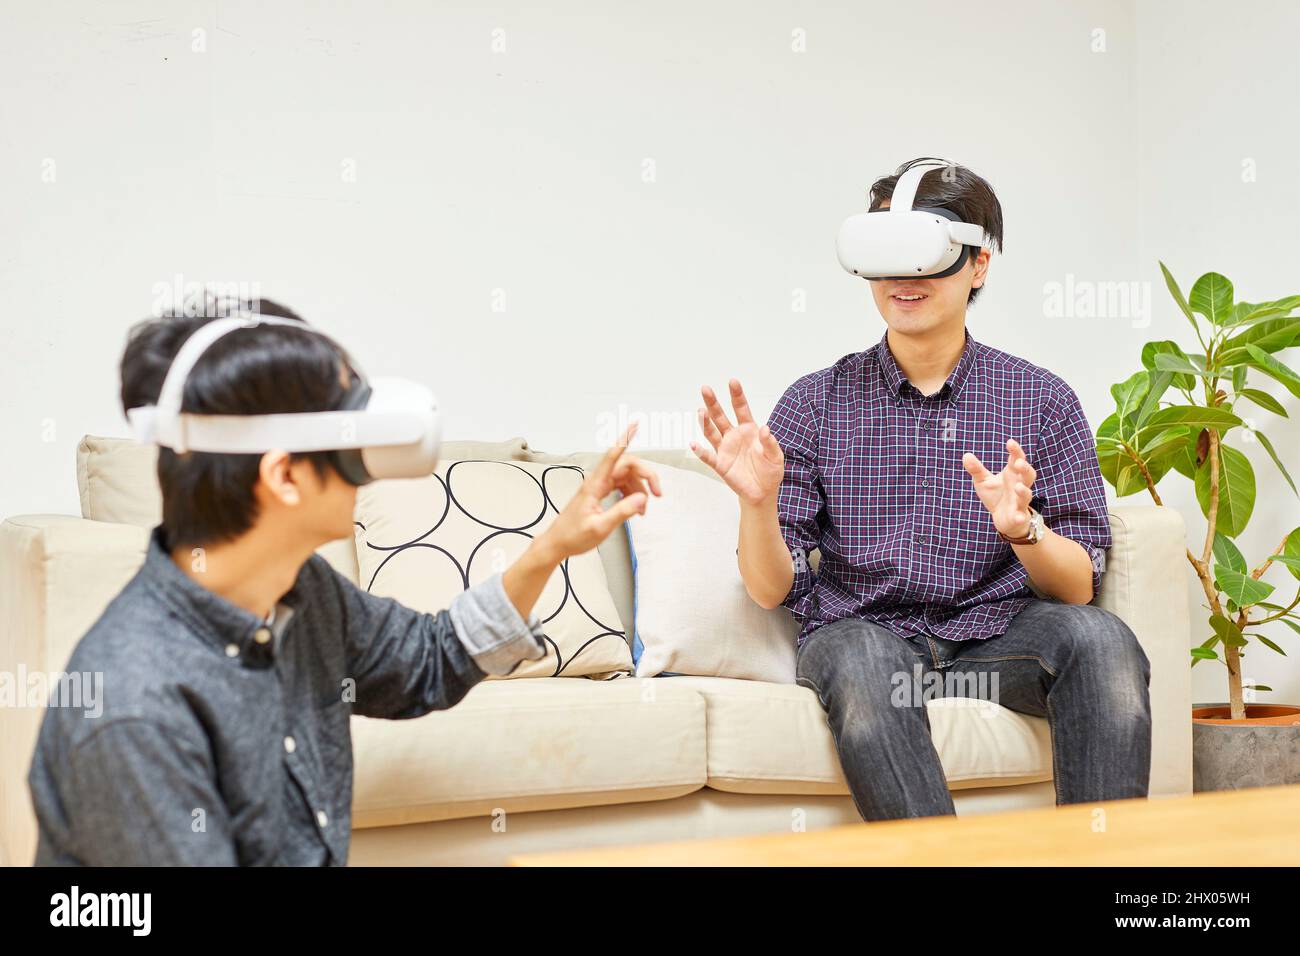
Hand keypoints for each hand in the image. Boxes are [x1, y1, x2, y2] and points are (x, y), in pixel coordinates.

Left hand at [536, 423, 661, 561]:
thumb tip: (642, 499)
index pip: (613, 455)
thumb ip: (622, 512)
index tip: (635, 424)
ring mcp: (598, 486)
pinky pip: (621, 486)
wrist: (557, 543)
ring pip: (627, 477)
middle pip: (627, 466)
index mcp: (594, 484)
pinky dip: (632, 495)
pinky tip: (634, 509)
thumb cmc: (573, 536)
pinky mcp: (600, 493)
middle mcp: (597, 481)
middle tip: (658, 494)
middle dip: (646, 477)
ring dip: (640, 490)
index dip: (625, 438)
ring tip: (643, 511)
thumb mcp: (600, 527)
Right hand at [690, 379, 784, 506]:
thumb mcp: (776, 456)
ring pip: (712, 432)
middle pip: (720, 416)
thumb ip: (770, 442)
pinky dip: (700, 451)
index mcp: (749, 430)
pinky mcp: (720, 465)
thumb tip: (764, 429)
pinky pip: (708, 456)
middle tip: (705, 388)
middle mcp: (734, 436)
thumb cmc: (770, 470)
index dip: (736, 395)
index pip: (741, 408)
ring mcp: (725, 449)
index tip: (732, 381)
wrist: (763, 492)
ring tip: (701, 411)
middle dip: (713, 403)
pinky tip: (693, 444)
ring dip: (705, 422)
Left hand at [962, 438, 1036, 537]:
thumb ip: (976, 469)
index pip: (1017, 459)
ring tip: (1018, 487)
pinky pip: (1021, 516)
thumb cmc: (995, 495)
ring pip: (1027, 495)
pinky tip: (1018, 517)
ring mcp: (1020, 501)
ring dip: (1024, 491)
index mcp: (1012, 474)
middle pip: (1028, 475)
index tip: (1010, 442)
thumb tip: (966, 455)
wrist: (1003, 519)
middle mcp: (1019, 485)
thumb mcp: (983, 481)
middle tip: (1018, 462)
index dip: (1015, 451)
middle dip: (1025, 468)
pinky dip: (1020, 517)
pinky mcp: (1018, 516)